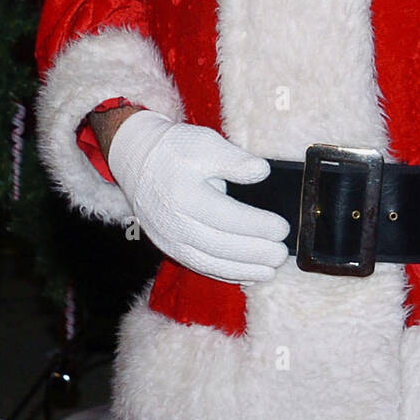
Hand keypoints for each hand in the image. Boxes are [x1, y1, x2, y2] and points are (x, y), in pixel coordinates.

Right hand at [107, 110, 288, 283]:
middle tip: (282, 254)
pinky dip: (224, 274)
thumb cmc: (174, 149)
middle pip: (220, 246)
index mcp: (184, 195)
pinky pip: (198, 267)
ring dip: (242, 271)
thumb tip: (261, 172)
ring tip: (270, 271)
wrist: (136, 159)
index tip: (283, 228)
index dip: (258, 226)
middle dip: (255, 254)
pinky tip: (246, 276)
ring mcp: (168, 239)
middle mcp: (173, 222)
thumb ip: (234, 160)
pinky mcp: (168, 247)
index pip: (228, 217)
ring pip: (209, 263)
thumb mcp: (205, 143)